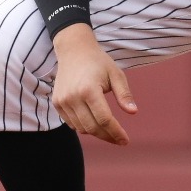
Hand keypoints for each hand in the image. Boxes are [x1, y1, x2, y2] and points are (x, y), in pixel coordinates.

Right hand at [51, 24, 135, 145]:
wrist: (74, 50)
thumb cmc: (98, 62)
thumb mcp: (116, 74)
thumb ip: (124, 94)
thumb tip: (133, 112)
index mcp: (89, 89)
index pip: (104, 119)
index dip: (116, 132)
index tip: (125, 140)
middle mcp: (73, 97)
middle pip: (92, 127)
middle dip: (108, 137)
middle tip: (119, 140)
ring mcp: (62, 101)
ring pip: (82, 128)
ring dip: (96, 133)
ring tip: (109, 131)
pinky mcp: (57, 103)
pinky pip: (72, 124)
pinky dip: (84, 127)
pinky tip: (94, 123)